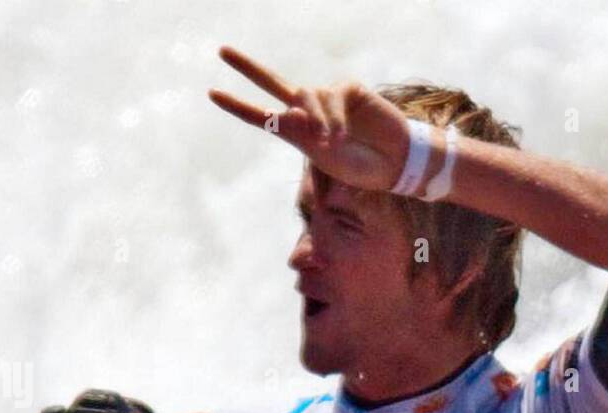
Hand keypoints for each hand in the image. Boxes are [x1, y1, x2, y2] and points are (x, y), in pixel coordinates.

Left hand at [210, 47, 414, 192]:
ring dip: (316, 121)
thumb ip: (304, 136)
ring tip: (331, 141)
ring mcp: (327, 97)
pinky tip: (342, 134)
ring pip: (306, 98)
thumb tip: (289, 110)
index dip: (238, 105)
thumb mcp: (326, 158)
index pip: (263, 115)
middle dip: (247, 67)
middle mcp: (308, 109)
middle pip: (272, 81)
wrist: (394, 162)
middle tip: (222, 50)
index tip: (213, 93)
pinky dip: (333, 118)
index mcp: (297, 132)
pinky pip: (330, 98)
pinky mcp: (347, 88)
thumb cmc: (360, 167)